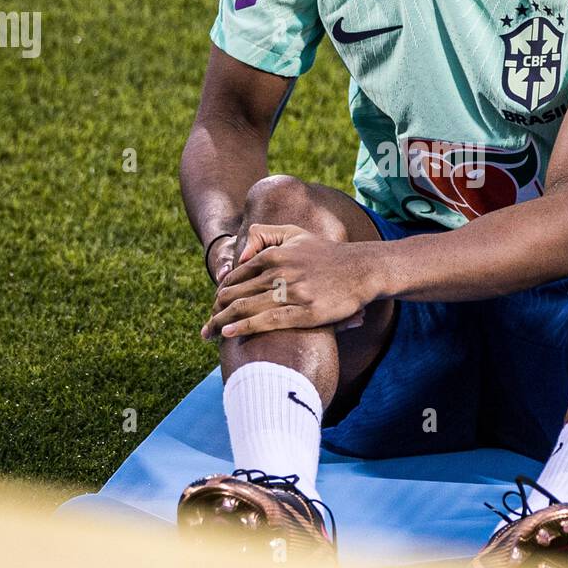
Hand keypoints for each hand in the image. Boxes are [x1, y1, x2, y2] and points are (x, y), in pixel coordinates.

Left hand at [201, 223, 376, 339]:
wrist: (363, 269)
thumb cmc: (327, 254)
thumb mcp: (295, 233)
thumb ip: (265, 235)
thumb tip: (240, 255)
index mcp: (275, 255)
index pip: (236, 276)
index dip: (221, 293)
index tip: (214, 308)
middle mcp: (281, 272)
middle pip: (236, 294)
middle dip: (215, 311)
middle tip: (204, 328)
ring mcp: (294, 292)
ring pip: (248, 307)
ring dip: (221, 322)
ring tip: (207, 334)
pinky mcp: (307, 312)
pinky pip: (269, 320)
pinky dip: (245, 326)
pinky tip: (228, 333)